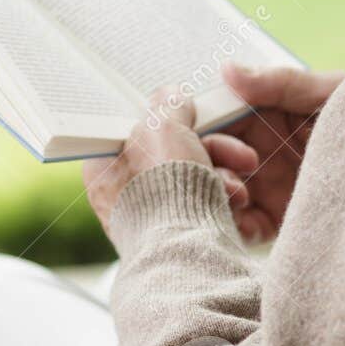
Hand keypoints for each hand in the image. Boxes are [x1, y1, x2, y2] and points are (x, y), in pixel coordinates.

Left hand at [83, 88, 252, 234]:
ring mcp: (150, 219)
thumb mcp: (163, 125)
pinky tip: (235, 204)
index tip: (195, 118)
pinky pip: (205, 205)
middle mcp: (122, 195)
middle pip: (173, 155)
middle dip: (214, 152)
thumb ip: (168, 104)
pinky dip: (224, 201)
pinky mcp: (178, 238)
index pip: (136, 132)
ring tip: (236, 188)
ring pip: (195, 179)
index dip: (171, 123)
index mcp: (104, 167)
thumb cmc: (164, 187)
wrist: (187, 250)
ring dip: (225, 176)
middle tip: (240, 155)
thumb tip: (172, 95)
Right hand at [205, 63, 343, 242]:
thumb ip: (282, 84)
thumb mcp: (332, 93)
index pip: (220, 117)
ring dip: (217, 194)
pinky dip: (236, 226)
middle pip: (212, 157)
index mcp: (268, 112)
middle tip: (232, 168)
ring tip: (238, 195)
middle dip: (208, 163)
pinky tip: (244, 221)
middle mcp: (264, 149)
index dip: (204, 126)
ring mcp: (272, 186)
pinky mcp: (285, 219)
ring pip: (222, 193)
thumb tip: (229, 69)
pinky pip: (248, 226)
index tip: (201, 134)